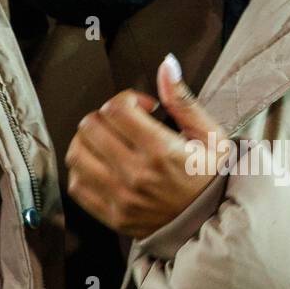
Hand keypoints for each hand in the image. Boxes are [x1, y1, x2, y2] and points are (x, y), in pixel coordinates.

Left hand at [65, 54, 229, 237]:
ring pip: (76, 154)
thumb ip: (182, 99)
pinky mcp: (111, 215)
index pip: (115, 109)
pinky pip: (76, 185)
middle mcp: (136, 175)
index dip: (126, 100)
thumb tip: (166, 64)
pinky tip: (103, 165)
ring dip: (89, 141)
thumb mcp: (210, 135)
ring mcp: (120, 198)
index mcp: (161, 151)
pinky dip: (84, 169)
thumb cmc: (212, 177)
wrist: (213, 224)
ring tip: (110, 142)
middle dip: (106, 117)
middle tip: (125, 124)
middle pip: (90, 127)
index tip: (142, 109)